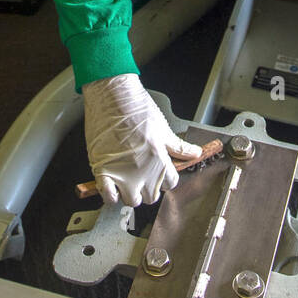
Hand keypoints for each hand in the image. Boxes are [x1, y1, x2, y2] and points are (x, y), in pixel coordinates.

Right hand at [83, 73, 202, 206]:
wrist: (112, 96)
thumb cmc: (137, 108)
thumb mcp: (163, 128)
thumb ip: (179, 147)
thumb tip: (195, 154)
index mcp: (159, 160)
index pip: (170, 184)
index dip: (166, 179)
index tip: (161, 173)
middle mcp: (142, 170)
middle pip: (152, 196)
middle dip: (149, 189)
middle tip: (144, 176)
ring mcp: (122, 172)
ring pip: (131, 200)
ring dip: (131, 194)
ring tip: (128, 181)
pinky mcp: (102, 169)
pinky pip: (108, 196)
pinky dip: (110, 196)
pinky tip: (112, 187)